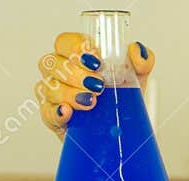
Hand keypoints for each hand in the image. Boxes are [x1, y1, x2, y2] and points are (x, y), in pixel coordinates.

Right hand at [36, 31, 155, 137]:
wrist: (123, 130)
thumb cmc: (122, 99)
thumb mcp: (137, 79)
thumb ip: (142, 61)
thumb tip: (136, 51)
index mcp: (76, 57)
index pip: (65, 43)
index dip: (76, 48)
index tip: (96, 61)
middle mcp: (61, 73)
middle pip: (51, 63)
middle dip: (74, 73)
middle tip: (97, 85)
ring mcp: (54, 95)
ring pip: (48, 87)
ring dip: (69, 93)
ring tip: (91, 101)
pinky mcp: (54, 118)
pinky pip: (47, 113)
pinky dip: (57, 112)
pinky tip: (68, 112)